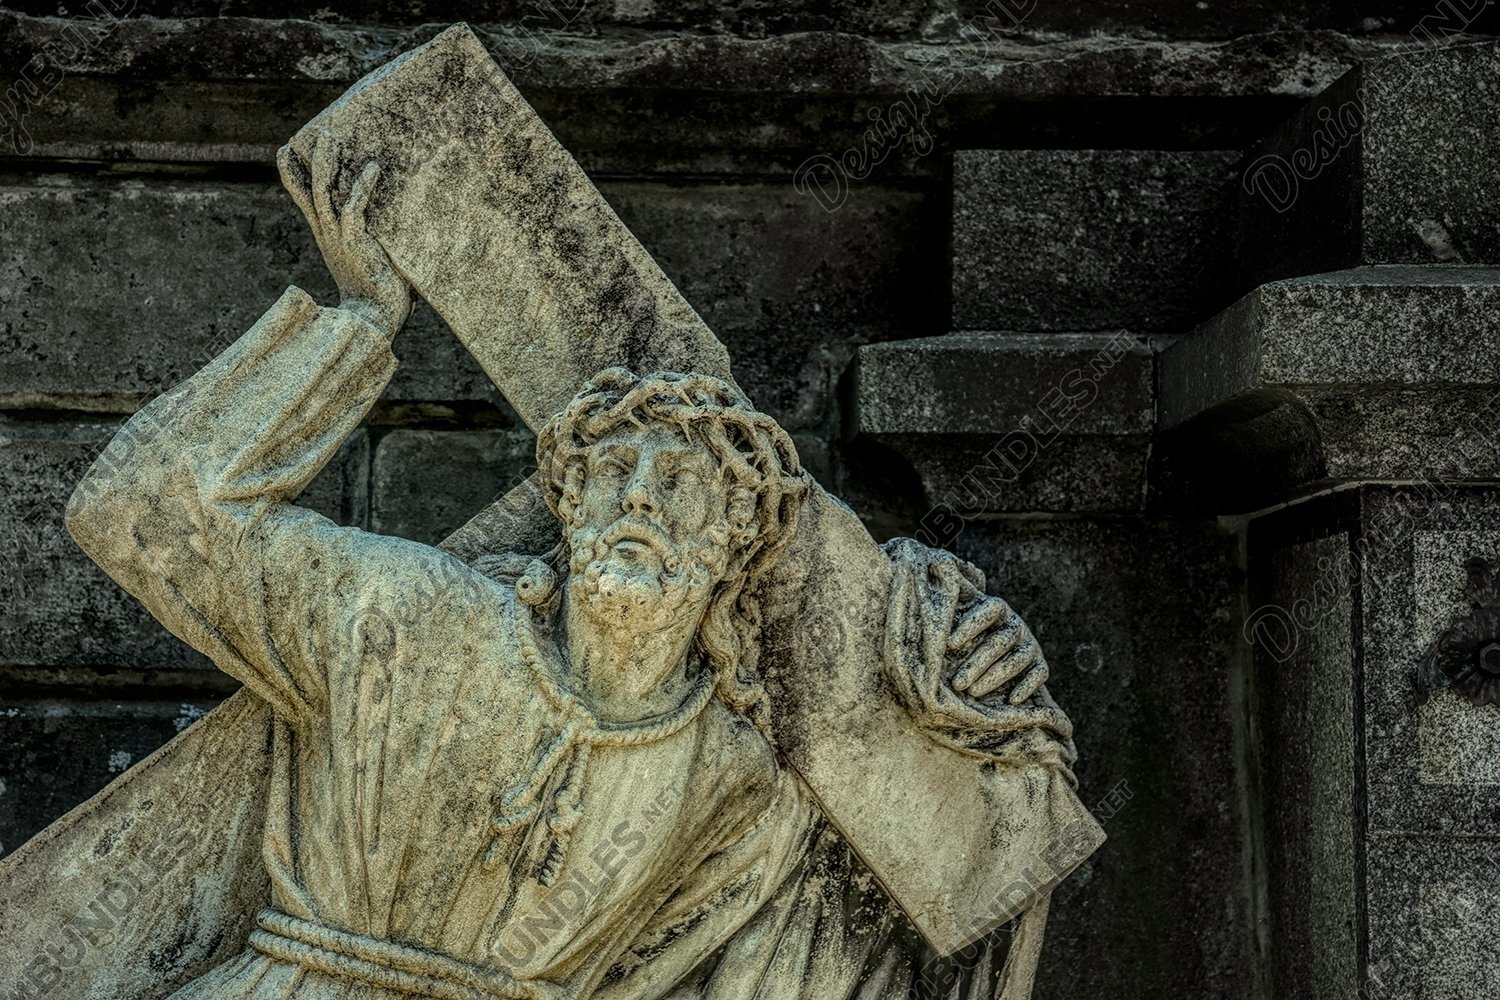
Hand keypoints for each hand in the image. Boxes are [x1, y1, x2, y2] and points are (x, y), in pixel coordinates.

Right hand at [277, 136, 412, 334]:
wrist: (374, 320)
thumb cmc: (378, 294)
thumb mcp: (370, 260)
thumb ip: (373, 244)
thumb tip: (393, 235)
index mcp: (327, 237)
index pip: (304, 201)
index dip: (293, 176)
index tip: (285, 151)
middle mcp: (327, 235)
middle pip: (310, 188)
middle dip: (313, 159)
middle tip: (322, 132)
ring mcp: (338, 238)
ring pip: (323, 192)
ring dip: (328, 163)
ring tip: (332, 137)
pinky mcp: (354, 243)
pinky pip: (355, 208)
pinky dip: (362, 187)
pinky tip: (373, 168)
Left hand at [946, 593, 1048, 705]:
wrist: (992, 654)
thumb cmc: (967, 633)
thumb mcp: (959, 613)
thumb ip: (951, 599)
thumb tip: (933, 568)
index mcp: (997, 609)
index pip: (990, 609)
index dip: (971, 624)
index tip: (950, 643)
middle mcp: (1016, 625)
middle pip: (999, 641)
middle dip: (977, 663)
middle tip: (957, 683)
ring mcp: (1030, 645)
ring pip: (1017, 660)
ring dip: (995, 677)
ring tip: (973, 693)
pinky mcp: (1040, 664)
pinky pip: (1039, 674)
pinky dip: (1027, 686)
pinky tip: (1011, 700)